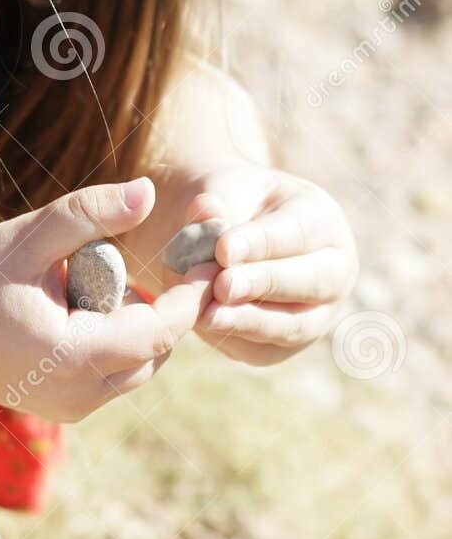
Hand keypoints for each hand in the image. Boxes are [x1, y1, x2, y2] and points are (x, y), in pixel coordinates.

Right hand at [0, 177, 211, 421]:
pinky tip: (75, 308)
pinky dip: (111, 343)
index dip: (191, 296)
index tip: (207, 258)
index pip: (162, 332)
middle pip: (155, 351)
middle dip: (155, 307)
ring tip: (83, 283)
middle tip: (116, 259)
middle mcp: (79, 395)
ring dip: (131, 326)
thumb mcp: (30, 236)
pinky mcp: (62, 408)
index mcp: (75, 357)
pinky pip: (111, 377)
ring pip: (137, 367)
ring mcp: (70, 408)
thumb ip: (90, 213)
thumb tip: (149, 192)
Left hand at [171, 163, 358, 366]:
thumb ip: (217, 204)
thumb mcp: (224, 189)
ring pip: (293, 325)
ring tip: (208, 315)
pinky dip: (235, 340)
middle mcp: (334, 270)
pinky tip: (204, 327)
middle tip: (222, 285)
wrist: (220, 236)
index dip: (261, 243)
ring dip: (249, 321)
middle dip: (263, 285)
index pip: (299, 233)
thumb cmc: (230, 203)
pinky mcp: (286, 343)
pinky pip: (265, 349)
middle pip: (311, 282)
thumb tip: (206, 212)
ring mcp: (317, 311)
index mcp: (323, 220)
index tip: (223, 248)